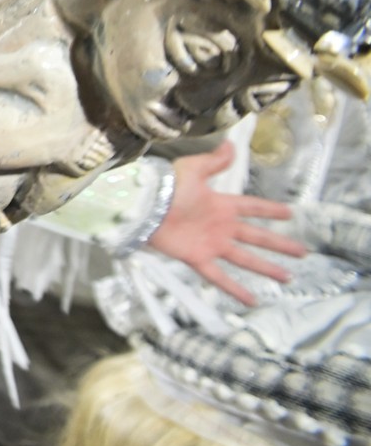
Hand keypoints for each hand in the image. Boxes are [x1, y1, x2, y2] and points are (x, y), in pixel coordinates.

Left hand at [147, 141, 307, 305]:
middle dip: (279, 244)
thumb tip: (231, 145)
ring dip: (266, 268)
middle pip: (257, 236)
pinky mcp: (197, 258)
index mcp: (220, 204)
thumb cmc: (165, 187)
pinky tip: (252, 301)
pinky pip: (220, 277)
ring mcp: (210, 244)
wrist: (143, 207)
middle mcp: (220, 226)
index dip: (270, 210)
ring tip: (287, 278)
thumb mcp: (192, 170)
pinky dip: (235, 289)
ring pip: (245, 259)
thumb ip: (213, 162)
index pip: (252, 207)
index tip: (290, 213)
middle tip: (302, 252)